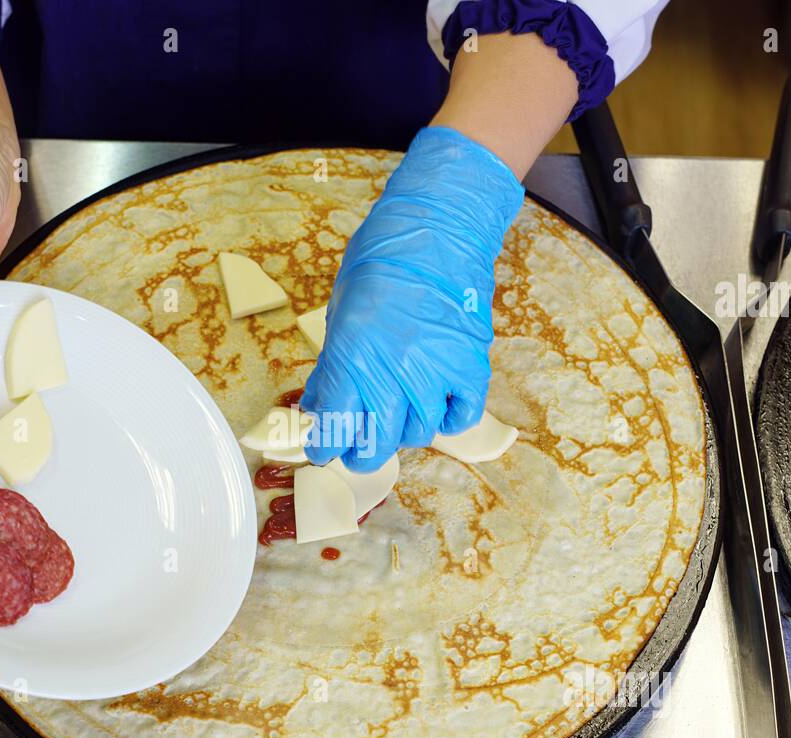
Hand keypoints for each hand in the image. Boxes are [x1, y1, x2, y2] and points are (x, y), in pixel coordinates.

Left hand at [301, 126, 523, 471]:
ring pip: (419, 433)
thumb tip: (320, 401)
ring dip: (405, 431)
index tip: (324, 450)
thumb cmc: (381, 261)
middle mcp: (393, 372)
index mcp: (352, 357)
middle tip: (360, 451)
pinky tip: (438, 406)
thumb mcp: (340, 311)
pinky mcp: (470, 366)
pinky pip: (462, 416)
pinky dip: (450, 418)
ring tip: (400, 415)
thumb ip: (332, 363)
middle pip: (377, 444)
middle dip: (363, 455)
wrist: (437, 228)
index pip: (334, 426)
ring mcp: (436, 372)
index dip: (326, 447)